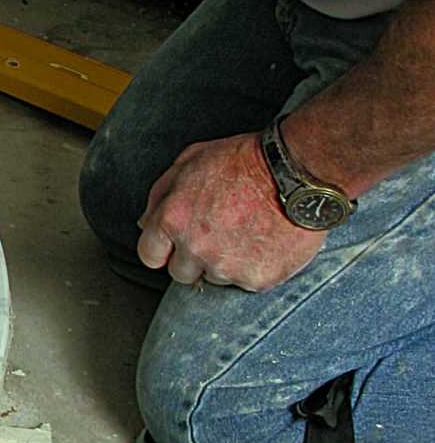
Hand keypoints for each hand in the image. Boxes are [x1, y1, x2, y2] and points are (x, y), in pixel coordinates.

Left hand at [136, 132, 323, 291]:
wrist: (297, 171)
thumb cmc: (245, 160)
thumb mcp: (191, 161)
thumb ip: (160, 195)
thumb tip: (145, 224)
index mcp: (173, 219)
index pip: (149, 255)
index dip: (163, 249)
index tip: (177, 244)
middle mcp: (196, 248)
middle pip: (180, 273)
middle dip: (193, 257)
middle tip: (219, 232)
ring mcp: (227, 267)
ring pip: (214, 278)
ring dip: (225, 262)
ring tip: (247, 231)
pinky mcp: (257, 279)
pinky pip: (246, 283)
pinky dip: (255, 267)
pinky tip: (265, 241)